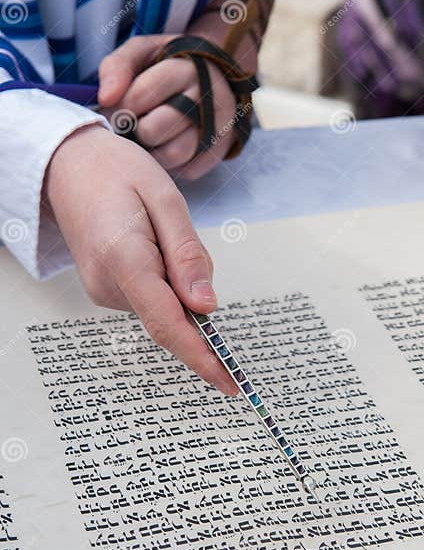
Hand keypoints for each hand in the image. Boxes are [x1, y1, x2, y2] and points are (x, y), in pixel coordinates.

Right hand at [45, 123, 237, 395]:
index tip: (230, 383)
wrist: (68, 166)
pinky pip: (152, 298)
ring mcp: (103, 293)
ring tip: (158, 229)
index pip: (168, 323)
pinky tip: (152, 243)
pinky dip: (167, 282)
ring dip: (181, 284)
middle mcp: (108, 286)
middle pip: (172, 318)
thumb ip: (187, 255)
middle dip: (196, 302)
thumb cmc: (117, 174)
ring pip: (165, 307)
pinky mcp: (107, 292)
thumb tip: (208, 308)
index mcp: (124, 259)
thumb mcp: (165, 199)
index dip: (202, 357)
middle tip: (182, 241)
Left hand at [97, 34, 237, 180]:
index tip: (116, 108)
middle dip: (136, 129)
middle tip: (132, 124)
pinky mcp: (220, 151)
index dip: (120, 106)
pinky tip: (165, 146)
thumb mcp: (142, 53)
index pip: (141, 95)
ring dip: (153, 150)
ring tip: (147, 136)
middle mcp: (210, 99)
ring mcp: (219, 127)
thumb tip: (105, 100)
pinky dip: (171, 165)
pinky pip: (188, 170)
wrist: (211, 78)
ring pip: (174, 154)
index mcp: (188, 69)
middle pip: (155, 129)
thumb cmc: (167, 66)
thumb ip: (117, 67)